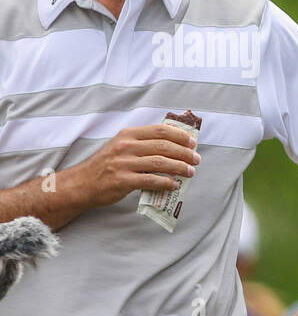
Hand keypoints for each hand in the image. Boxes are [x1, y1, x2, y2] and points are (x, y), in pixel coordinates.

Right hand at [65, 123, 199, 207]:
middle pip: (163, 146)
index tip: (192, 142)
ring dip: (179, 167)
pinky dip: (166, 182)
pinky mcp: (122, 180)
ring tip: (190, 172)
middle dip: (184, 153)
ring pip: (160, 162)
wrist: (82, 183)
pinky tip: (174, 184)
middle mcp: (126, 146)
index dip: (179, 135)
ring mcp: (123, 163)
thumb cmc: (107, 165)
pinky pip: (150, 180)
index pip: (159, 130)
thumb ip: (143, 144)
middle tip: (196, 159)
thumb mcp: (122, 146)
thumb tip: (174, 146)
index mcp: (128, 135)